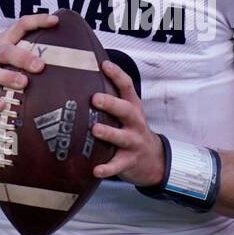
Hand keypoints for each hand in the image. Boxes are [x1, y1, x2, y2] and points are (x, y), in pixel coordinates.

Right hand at [0, 13, 57, 124]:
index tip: (55, 21)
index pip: (20, 26)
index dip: (37, 21)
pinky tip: (2, 106)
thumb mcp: (14, 63)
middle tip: (40, 66)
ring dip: (8, 77)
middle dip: (23, 57)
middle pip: (6, 51)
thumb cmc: (1, 75)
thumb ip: (33, 59)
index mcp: (3, 43)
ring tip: (23, 84)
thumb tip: (70, 62)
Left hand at [90, 60, 164, 185]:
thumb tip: (80, 78)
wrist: (152, 160)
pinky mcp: (129, 161)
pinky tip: (95, 170)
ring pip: (122, 137)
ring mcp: (133, 142)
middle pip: (126, 110)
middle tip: (95, 98)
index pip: (127, 87)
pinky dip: (107, 169)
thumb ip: (110, 99)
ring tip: (95, 129)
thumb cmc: (130, 130)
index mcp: (132, 107)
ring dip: (109, 133)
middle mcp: (135, 122)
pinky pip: (117, 165)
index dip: (117, 74)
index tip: (104, 64)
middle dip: (111, 104)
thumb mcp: (126, 112)